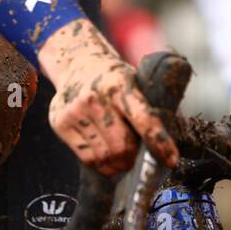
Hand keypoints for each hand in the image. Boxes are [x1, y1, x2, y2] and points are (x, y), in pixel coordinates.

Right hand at [38, 19, 179, 176]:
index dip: (159, 143)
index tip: (171, 160)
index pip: (144, 119)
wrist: (77, 64)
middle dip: (134, 158)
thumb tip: (163, 148)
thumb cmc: (113, 79)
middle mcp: (94, 97)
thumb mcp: (134, 82)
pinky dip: (102, 164)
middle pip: (122, 147)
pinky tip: (106, 154)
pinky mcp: (60, 123)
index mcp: (120, 84)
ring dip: (118, 163)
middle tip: (137, 156)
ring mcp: (74, 111)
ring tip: (122, 156)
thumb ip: (147, 110)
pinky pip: (87, 159)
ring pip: (104, 157)